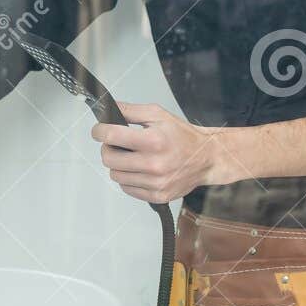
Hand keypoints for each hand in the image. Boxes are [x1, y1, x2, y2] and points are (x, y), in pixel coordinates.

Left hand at [92, 101, 218, 203]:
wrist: (206, 158)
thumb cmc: (182, 136)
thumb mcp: (157, 115)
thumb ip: (130, 111)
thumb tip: (107, 109)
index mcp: (154, 141)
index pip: (111, 136)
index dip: (99, 131)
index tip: (99, 130)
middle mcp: (155, 164)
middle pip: (109, 159)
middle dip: (108, 148)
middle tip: (116, 143)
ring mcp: (156, 183)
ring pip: (115, 175)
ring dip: (118, 165)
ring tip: (131, 157)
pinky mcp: (158, 196)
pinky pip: (127, 188)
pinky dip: (128, 178)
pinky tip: (139, 169)